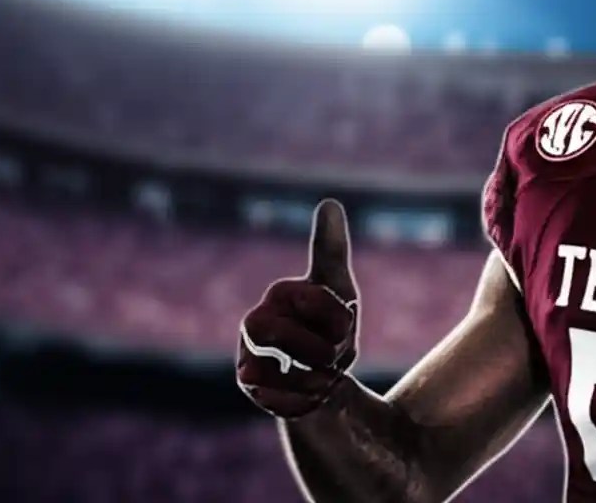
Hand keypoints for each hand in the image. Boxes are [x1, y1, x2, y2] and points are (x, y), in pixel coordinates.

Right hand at [237, 199, 360, 418]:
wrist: (322, 380)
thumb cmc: (330, 327)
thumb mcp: (338, 287)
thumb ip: (330, 248)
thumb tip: (329, 202)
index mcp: (278, 297)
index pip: (295, 295)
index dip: (327, 313)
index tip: (346, 322)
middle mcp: (255, 324)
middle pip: (278, 328)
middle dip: (318, 344)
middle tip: (335, 353)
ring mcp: (248, 357)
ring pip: (277, 365)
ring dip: (314, 372)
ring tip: (325, 372)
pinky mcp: (251, 389)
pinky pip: (274, 393)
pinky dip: (302, 393)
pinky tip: (310, 391)